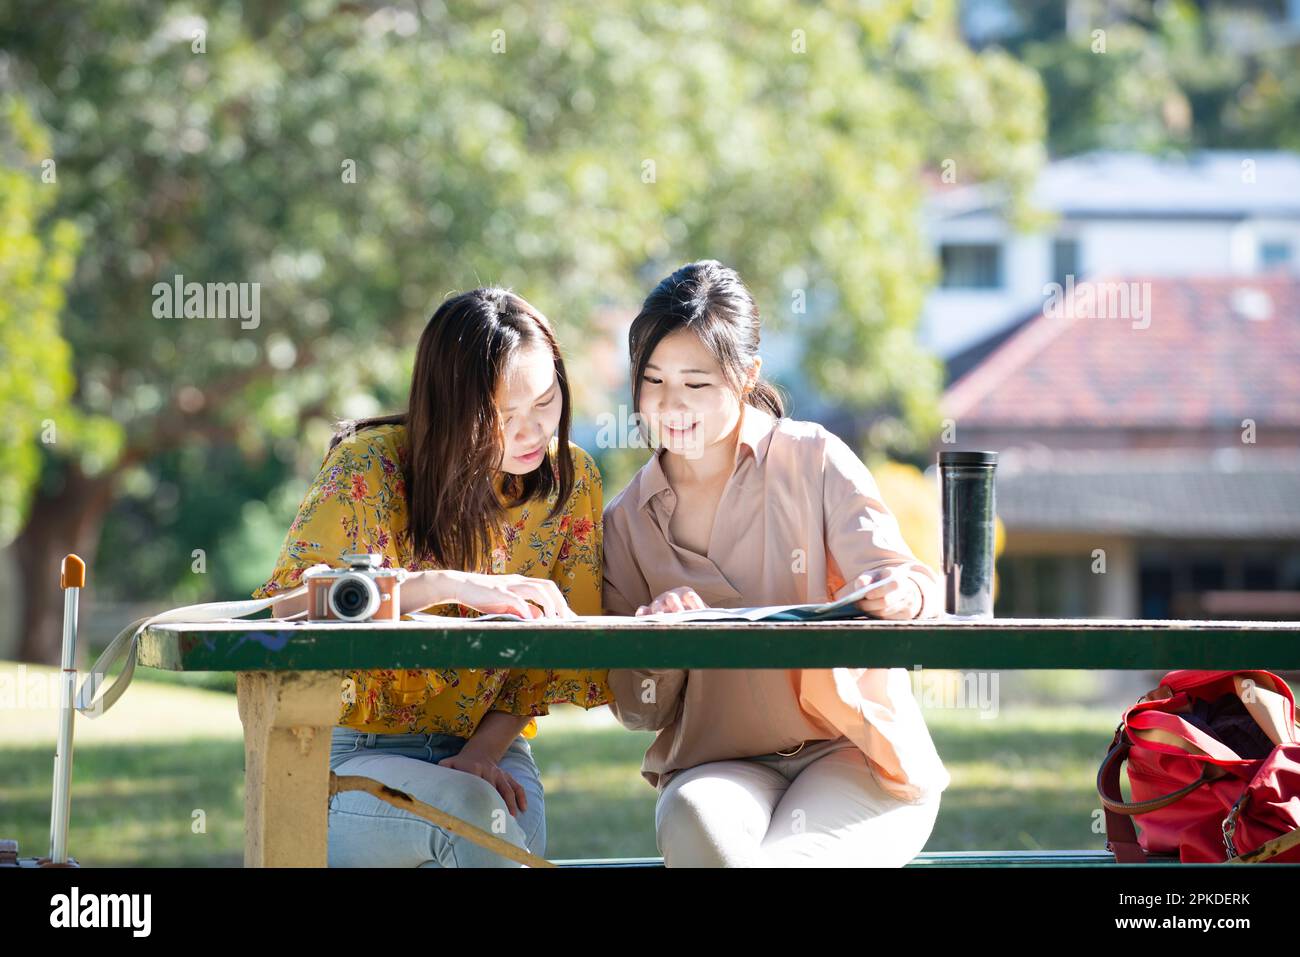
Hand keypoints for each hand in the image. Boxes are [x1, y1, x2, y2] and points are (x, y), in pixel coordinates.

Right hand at [419, 569, 574, 618]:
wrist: (461, 586)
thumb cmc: (484, 597)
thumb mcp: (507, 605)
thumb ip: (523, 609)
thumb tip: (539, 617)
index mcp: (523, 584)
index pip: (549, 590)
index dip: (562, 603)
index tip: (571, 619)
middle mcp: (519, 581)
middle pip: (548, 586)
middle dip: (560, 603)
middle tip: (567, 620)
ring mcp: (509, 585)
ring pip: (536, 589)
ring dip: (547, 604)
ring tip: (553, 620)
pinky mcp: (497, 591)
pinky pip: (515, 598)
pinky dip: (524, 607)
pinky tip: (529, 619)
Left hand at [436, 752, 527, 816]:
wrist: (478, 751)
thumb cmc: (459, 763)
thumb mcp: (448, 764)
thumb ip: (442, 771)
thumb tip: (431, 784)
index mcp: (474, 769)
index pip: (476, 784)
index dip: (478, 797)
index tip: (476, 813)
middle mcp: (489, 771)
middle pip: (493, 790)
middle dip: (495, 805)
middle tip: (496, 822)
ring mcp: (499, 774)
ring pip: (507, 789)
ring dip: (510, 804)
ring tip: (511, 818)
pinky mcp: (506, 777)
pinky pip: (516, 786)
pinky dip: (521, 797)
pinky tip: (524, 809)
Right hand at [636, 586, 706, 615]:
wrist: (676, 614)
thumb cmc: (693, 615)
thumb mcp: (700, 613)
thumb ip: (707, 616)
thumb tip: (720, 622)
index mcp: (687, 594)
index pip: (692, 598)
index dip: (697, 606)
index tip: (702, 616)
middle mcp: (672, 595)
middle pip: (673, 599)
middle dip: (676, 608)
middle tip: (679, 616)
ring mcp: (658, 602)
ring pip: (657, 605)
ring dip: (658, 612)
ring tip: (659, 620)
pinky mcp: (647, 610)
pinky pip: (643, 610)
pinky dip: (642, 613)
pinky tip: (641, 618)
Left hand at [851, 568, 921, 619]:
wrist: (901, 587)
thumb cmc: (882, 580)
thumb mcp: (873, 575)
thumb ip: (865, 579)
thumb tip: (861, 586)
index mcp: (899, 577)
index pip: (893, 584)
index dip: (879, 591)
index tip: (866, 594)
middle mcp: (906, 590)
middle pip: (886, 601)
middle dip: (869, 604)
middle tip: (857, 603)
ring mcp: (908, 604)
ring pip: (885, 612)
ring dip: (871, 610)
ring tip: (861, 606)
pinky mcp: (907, 615)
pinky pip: (887, 619)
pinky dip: (876, 616)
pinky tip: (871, 610)